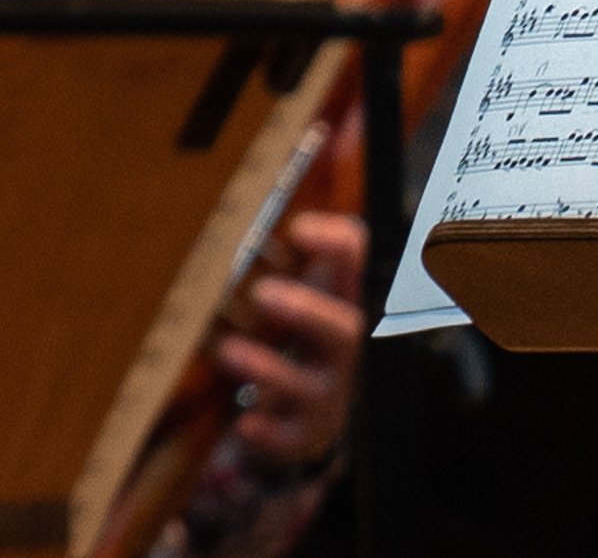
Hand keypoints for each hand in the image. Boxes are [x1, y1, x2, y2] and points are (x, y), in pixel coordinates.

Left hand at [214, 212, 365, 472]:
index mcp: (339, 302)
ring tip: (227, 352)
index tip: (297, 228)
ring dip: (270, 367)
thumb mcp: (300, 295)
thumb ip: (290, 250)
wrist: (306, 424)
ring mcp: (327, 394)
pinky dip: (268, 430)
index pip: (355, 264)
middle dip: (306, 309)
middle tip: (262, 293)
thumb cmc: (295, 346)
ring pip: (310, 383)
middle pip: (344, 326)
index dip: (335, 245)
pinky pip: (290, 437)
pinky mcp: (305, 435)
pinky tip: (245, 423)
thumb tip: (290, 175)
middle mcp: (340, 348)